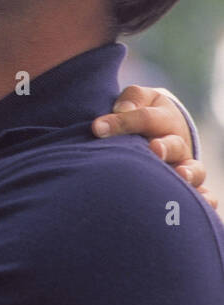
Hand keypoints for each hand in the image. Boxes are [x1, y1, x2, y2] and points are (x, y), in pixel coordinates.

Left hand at [93, 85, 214, 208]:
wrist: (162, 129)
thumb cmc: (142, 113)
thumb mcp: (139, 100)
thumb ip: (131, 100)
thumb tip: (120, 109)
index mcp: (163, 119)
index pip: (145, 118)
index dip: (122, 122)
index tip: (97, 128)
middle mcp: (176, 144)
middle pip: (174, 146)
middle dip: (165, 147)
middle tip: (153, 148)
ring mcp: (184, 166)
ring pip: (194, 171)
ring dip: (188, 173)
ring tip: (180, 174)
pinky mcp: (188, 186)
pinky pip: (204, 195)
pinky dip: (206, 200)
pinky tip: (202, 204)